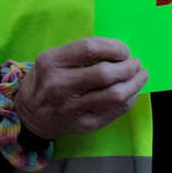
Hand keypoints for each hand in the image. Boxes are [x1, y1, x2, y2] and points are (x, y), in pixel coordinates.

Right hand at [17, 37, 146, 138]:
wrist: (31, 114)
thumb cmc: (49, 80)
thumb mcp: (54, 59)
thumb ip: (82, 53)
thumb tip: (121, 51)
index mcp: (51, 62)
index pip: (90, 48)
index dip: (114, 47)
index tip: (124, 51)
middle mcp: (59, 85)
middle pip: (105, 74)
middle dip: (129, 67)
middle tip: (136, 64)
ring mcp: (71, 108)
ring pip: (115, 95)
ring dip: (136, 83)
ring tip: (140, 76)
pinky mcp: (84, 124)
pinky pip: (116, 111)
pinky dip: (131, 98)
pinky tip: (133, 91)